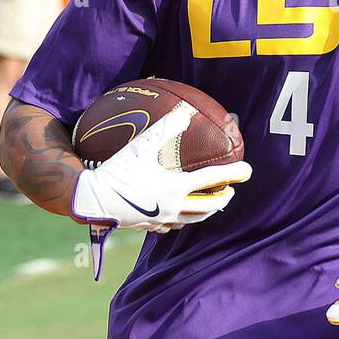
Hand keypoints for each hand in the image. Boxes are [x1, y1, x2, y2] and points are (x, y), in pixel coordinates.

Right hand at [70, 102, 251, 233]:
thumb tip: (185, 111)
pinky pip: (172, 226)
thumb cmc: (116, 171)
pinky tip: (179, 215)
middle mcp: (173, 206)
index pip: (213, 180)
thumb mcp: (141, 146)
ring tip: (213, 205)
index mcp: (176, 187)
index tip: (248, 170)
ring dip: (207, 211)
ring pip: (193, 220)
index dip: (233, 173)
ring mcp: (161, 219)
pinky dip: (182, 220)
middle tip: (231, 191)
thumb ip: (165, 128)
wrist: (90, 200)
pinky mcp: (148, 227)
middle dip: (223, 198)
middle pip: (209, 206)